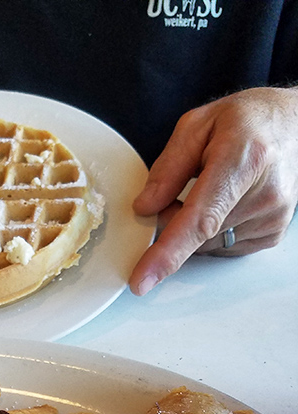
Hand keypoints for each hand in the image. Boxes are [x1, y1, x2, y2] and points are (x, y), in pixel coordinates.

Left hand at [129, 87, 297, 294]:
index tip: (144, 279)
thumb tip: (145, 208)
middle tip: (179, 190)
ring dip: (194, 228)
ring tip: (211, 189)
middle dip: (174, 220)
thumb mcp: (197, 126)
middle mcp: (264, 193)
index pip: (200, 219)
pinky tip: (226, 203)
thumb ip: (168, 168)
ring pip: (207, 245)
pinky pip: (223, 247)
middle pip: (196, 234)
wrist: (292, 124)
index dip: (168, 252)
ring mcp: (272, 217)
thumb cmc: (247, 122)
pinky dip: (213, 232)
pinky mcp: (272, 233)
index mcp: (243, 160)